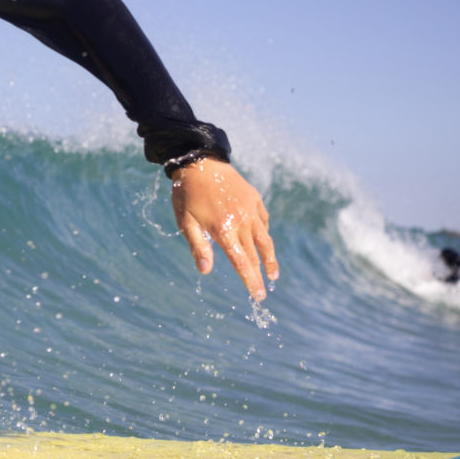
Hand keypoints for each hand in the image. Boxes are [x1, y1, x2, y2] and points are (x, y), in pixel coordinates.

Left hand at [170, 158, 278, 300]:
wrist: (199, 161)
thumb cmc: (187, 195)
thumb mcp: (186, 222)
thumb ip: (198, 247)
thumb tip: (205, 271)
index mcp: (224, 230)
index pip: (242, 263)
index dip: (251, 282)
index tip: (258, 297)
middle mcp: (241, 221)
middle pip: (255, 255)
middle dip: (260, 276)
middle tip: (263, 294)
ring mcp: (251, 209)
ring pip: (265, 240)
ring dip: (270, 259)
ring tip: (273, 274)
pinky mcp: (255, 199)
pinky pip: (263, 221)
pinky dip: (264, 234)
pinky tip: (263, 242)